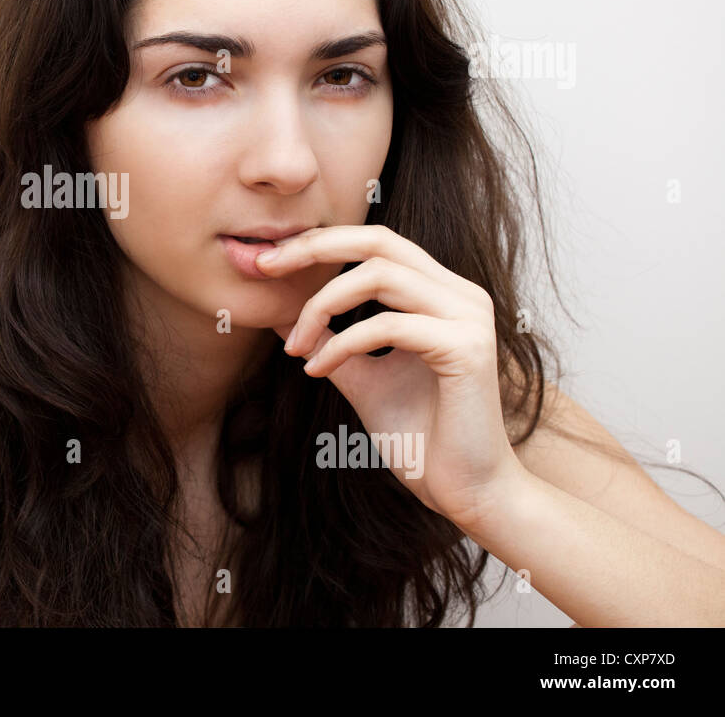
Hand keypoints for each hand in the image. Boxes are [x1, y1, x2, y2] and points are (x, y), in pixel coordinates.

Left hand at [255, 224, 526, 529]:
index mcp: (440, 294)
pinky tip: (318, 372)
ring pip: (378, 275)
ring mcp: (468, 317)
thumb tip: (280, 311)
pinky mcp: (466, 348)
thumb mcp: (360, 377)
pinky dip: (342, 344)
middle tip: (265, 267)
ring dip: (322, 306)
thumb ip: (329, 340)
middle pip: (378, 241)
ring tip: (296, 346)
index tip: (269, 262)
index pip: (375, 243)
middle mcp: (460, 294)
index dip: (320, 243)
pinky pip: (387, 326)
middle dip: (314, 248)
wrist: (467, 492)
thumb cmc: (422, 438)